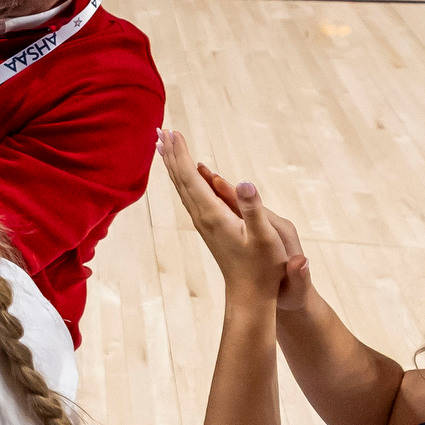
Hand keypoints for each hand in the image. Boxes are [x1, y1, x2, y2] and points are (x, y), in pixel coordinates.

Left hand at [158, 128, 293, 302]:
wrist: (250, 295)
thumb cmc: (263, 267)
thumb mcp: (265, 237)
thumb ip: (253, 209)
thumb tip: (244, 182)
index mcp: (213, 214)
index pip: (190, 178)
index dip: (180, 154)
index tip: (171, 132)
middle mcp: (202, 217)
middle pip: (180, 180)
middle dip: (170, 154)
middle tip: (160, 129)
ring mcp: (203, 223)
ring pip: (182, 188)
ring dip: (173, 165)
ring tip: (164, 146)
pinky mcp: (209, 227)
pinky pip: (190, 196)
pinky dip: (183, 180)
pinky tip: (183, 175)